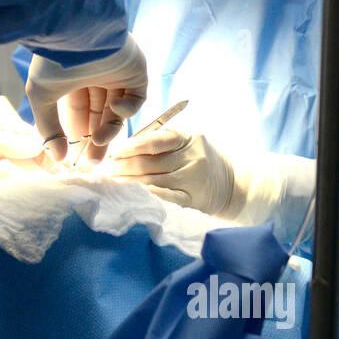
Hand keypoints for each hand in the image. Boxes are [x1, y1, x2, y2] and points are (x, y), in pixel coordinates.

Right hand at [25, 34, 147, 161]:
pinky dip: (128, 108)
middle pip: (99, 116)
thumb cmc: (54, 60)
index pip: (77, 113)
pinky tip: (115, 107)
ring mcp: (117, 74)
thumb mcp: (42, 96)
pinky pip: (137, 96)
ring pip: (117, 112)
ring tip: (98, 142)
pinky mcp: (137, 70)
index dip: (77, 135)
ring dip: (109, 129)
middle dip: (95, 140)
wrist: (78, 30)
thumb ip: (49, 128)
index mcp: (72, 79)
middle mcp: (95, 77)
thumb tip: (57, 158)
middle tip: (92, 163)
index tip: (73, 157)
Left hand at [108, 128, 236, 215]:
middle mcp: (193, 157)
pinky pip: (166, 198)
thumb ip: (160, 144)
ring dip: (129, 183)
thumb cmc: (199, 161)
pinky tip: (133, 196)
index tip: (113, 153)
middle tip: (106, 172)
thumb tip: (121, 151)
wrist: (232, 185)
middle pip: (150, 163)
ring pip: (153, 181)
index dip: (131, 147)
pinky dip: (147, 196)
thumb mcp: (186, 144)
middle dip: (123, 167)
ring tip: (113, 184)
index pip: (155, 141)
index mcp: (188, 139)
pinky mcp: (194, 200)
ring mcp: (194, 180)